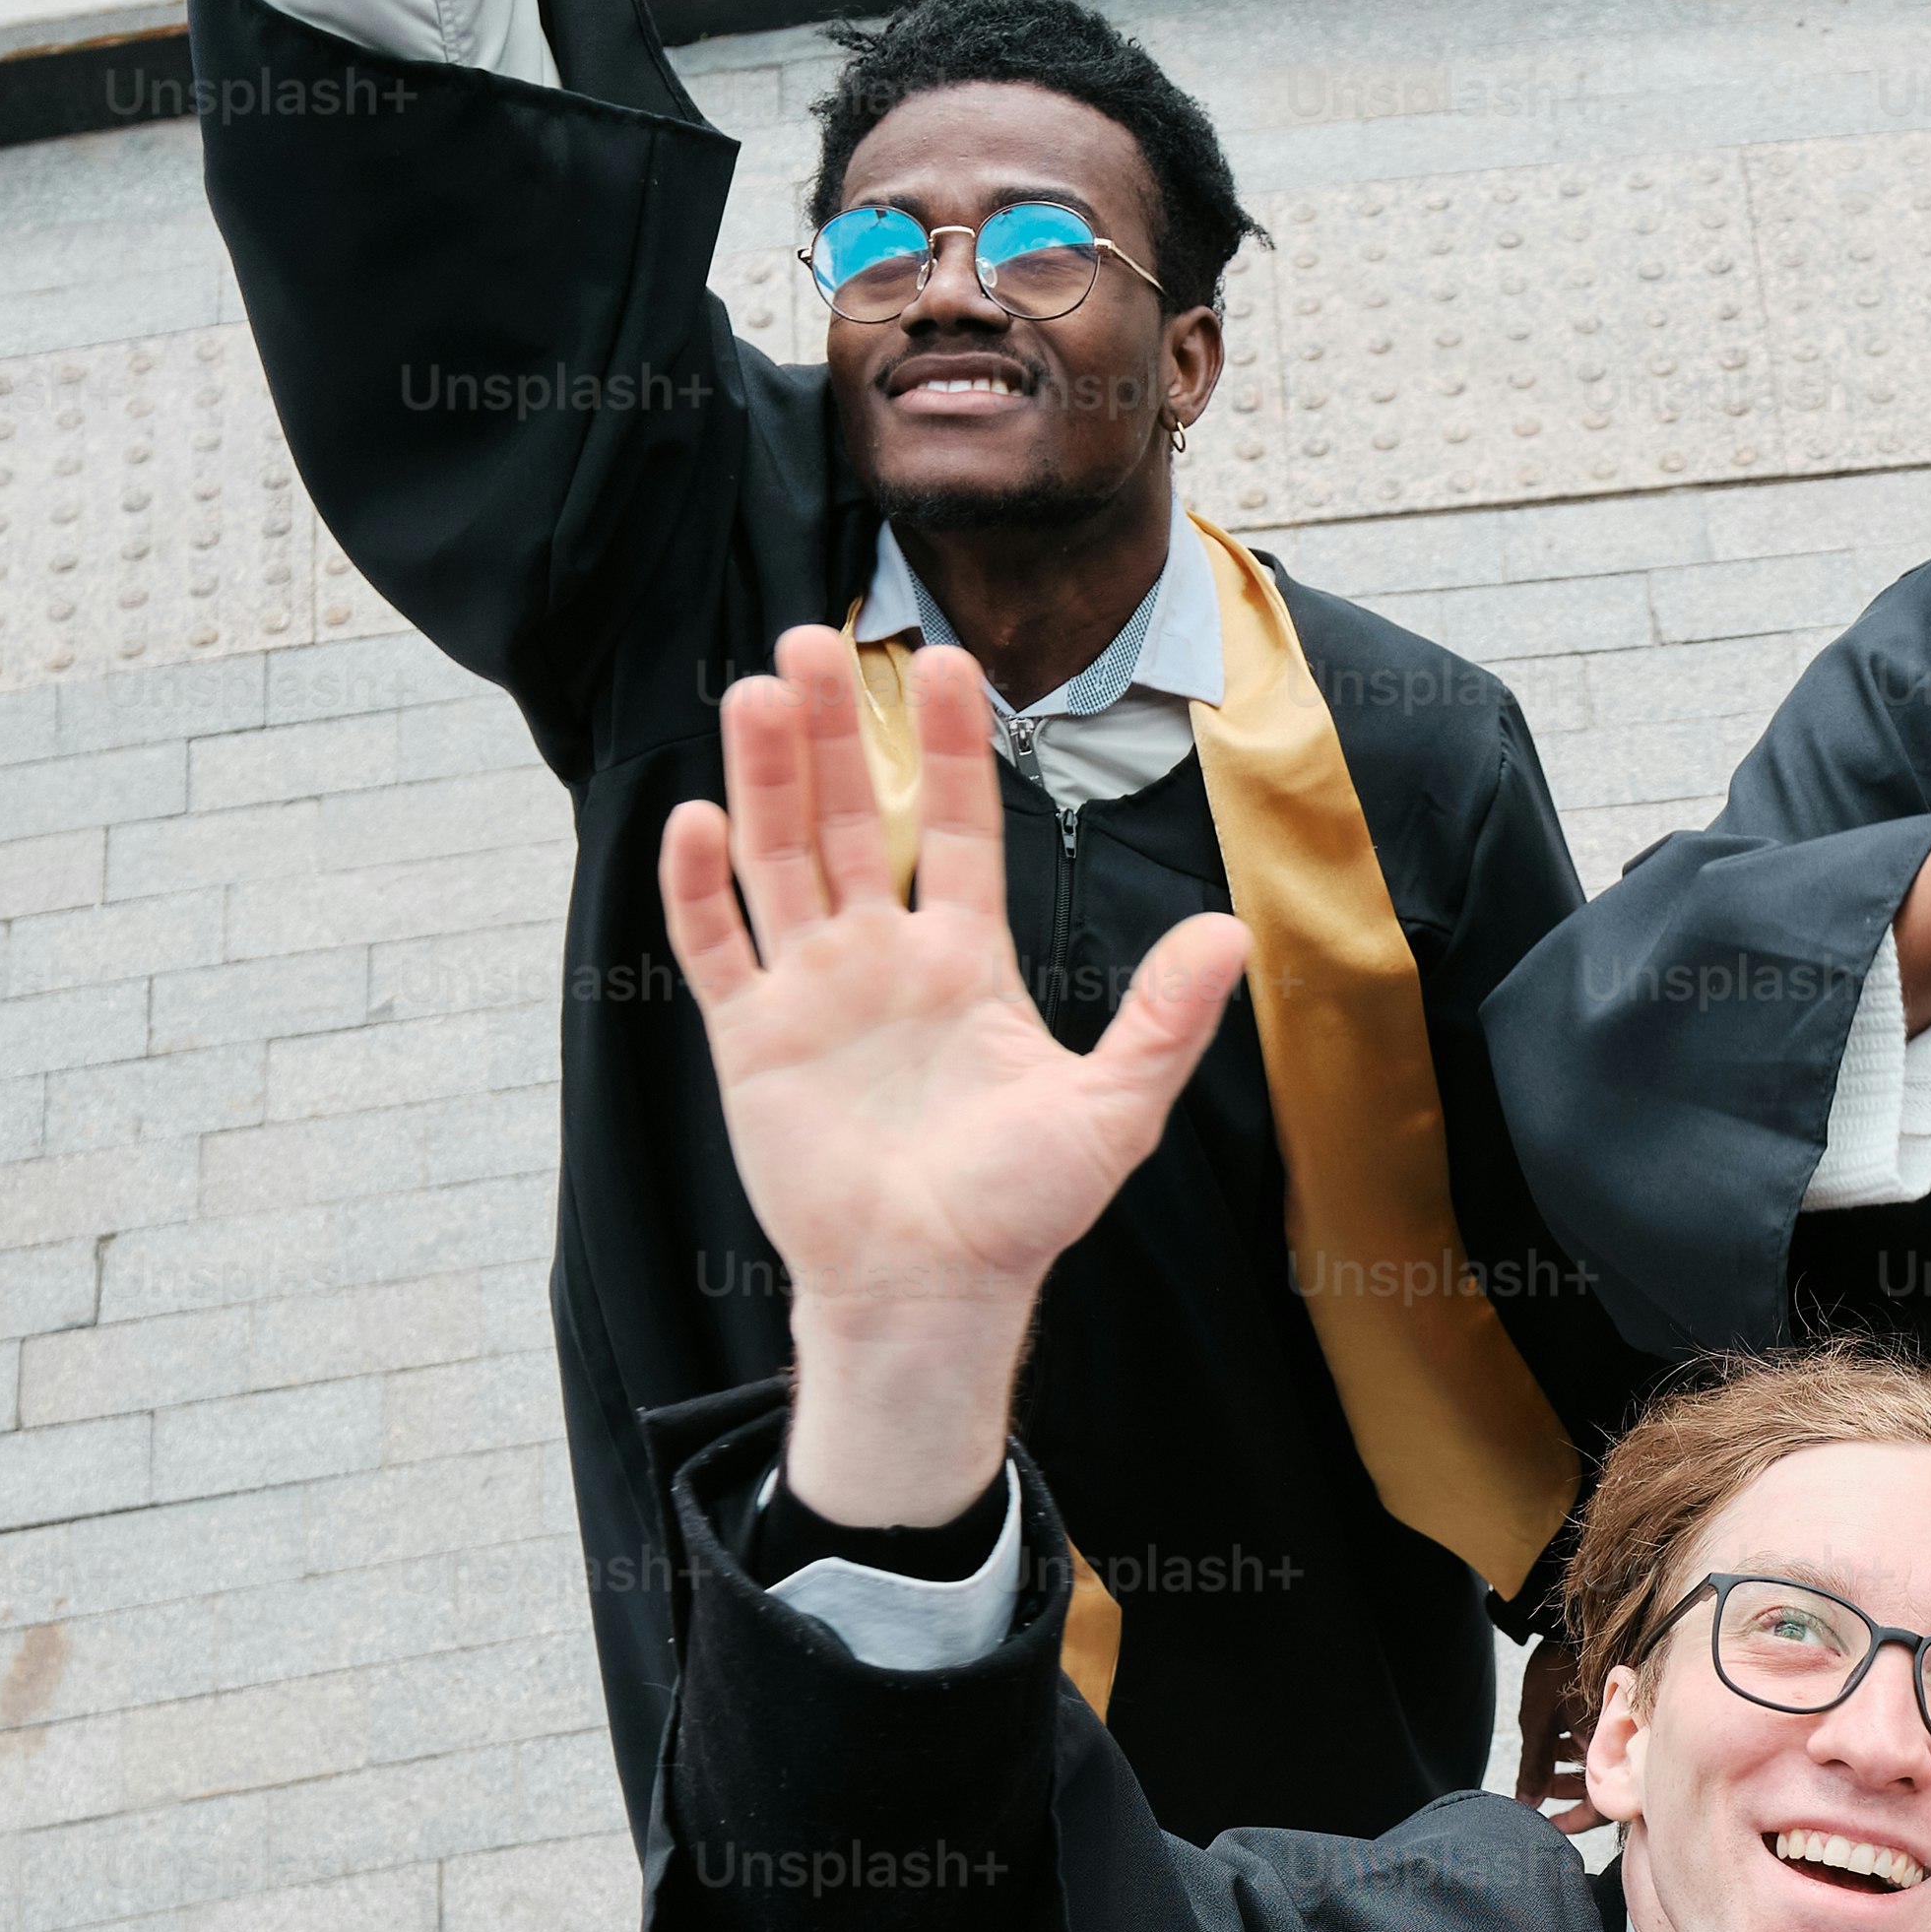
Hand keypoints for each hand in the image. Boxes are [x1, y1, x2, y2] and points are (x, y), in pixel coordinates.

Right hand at [658, 630, 1249, 1526]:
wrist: (932, 1293)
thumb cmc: (1019, 1212)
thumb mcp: (1113, 1111)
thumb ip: (1164, 1019)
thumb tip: (1232, 934)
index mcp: (964, 961)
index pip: (953, 828)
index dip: (946, 748)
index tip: (945, 662)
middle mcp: (883, 961)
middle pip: (849, 819)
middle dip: (830, 731)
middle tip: (814, 639)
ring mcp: (812, 996)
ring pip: (778, 860)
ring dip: (763, 778)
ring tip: (755, 689)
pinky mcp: (752, 1043)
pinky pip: (715, 949)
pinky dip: (698, 887)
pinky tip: (699, 817)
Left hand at [1515, 1636, 1598, 1831]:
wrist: (1566, 1619)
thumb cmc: (1554, 1666)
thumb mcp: (1536, 1720)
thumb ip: (1533, 1766)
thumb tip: (1526, 1803)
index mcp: (1607, 1745)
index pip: (1602, 1802)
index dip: (1575, 1821)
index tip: (1550, 1826)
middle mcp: (1619, 1737)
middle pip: (1601, 1784)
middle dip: (1567, 1793)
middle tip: (1536, 1793)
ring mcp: (1616, 1723)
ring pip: (1598, 1762)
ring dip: (1568, 1770)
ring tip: (1540, 1768)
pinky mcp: (1610, 1711)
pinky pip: (1598, 1741)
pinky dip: (1574, 1749)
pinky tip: (1552, 1742)